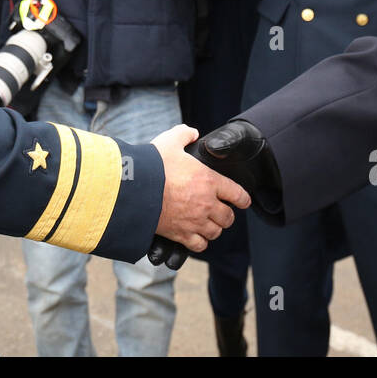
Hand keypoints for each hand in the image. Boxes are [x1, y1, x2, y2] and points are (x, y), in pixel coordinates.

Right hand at [148, 119, 280, 269]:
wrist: (133, 188)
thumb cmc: (152, 164)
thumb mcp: (170, 141)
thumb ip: (184, 134)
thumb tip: (192, 133)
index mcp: (208, 181)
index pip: (237, 194)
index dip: (242, 198)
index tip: (243, 201)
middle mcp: (206, 203)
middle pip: (228, 217)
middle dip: (226, 214)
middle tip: (221, 211)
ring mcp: (194, 221)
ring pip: (215, 232)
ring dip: (214, 228)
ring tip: (208, 224)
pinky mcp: (180, 234)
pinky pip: (199, 245)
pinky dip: (200, 242)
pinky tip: (195, 236)